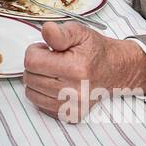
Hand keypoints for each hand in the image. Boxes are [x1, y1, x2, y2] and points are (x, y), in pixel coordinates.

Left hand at [23, 21, 145, 122]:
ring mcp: (72, 106)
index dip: (35, 51)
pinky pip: (40, 105)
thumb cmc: (96, 51)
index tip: (46, 49)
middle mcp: (74, 91)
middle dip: (36, 66)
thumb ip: (60, 32)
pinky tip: (56, 85)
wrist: (116, 70)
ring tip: (54, 72)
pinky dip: (43, 95)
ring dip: (38, 81)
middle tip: (52, 60)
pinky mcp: (71, 115)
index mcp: (75, 68)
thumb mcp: (80, 33)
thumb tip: (46, 30)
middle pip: (29, 78)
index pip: (32, 62)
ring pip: (32, 94)